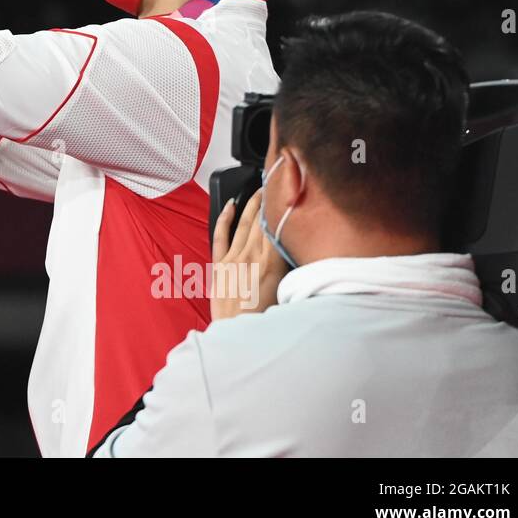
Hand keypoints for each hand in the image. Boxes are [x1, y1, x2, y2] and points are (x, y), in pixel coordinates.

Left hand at [209, 188, 285, 320]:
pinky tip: (230, 206)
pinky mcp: (218, 265)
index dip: (281, 206)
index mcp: (270, 263)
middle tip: (275, 182)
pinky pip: (220, 235)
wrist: (235, 335)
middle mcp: (250, 256)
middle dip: (268, 199)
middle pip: (261, 220)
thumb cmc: (264, 320)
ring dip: (251, 204)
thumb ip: (291, 269)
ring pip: (243, 223)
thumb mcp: (288, 293)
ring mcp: (232, 258)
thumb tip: (298, 250)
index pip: (276, 225)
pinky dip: (224, 218)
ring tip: (259, 189)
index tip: (288, 191)